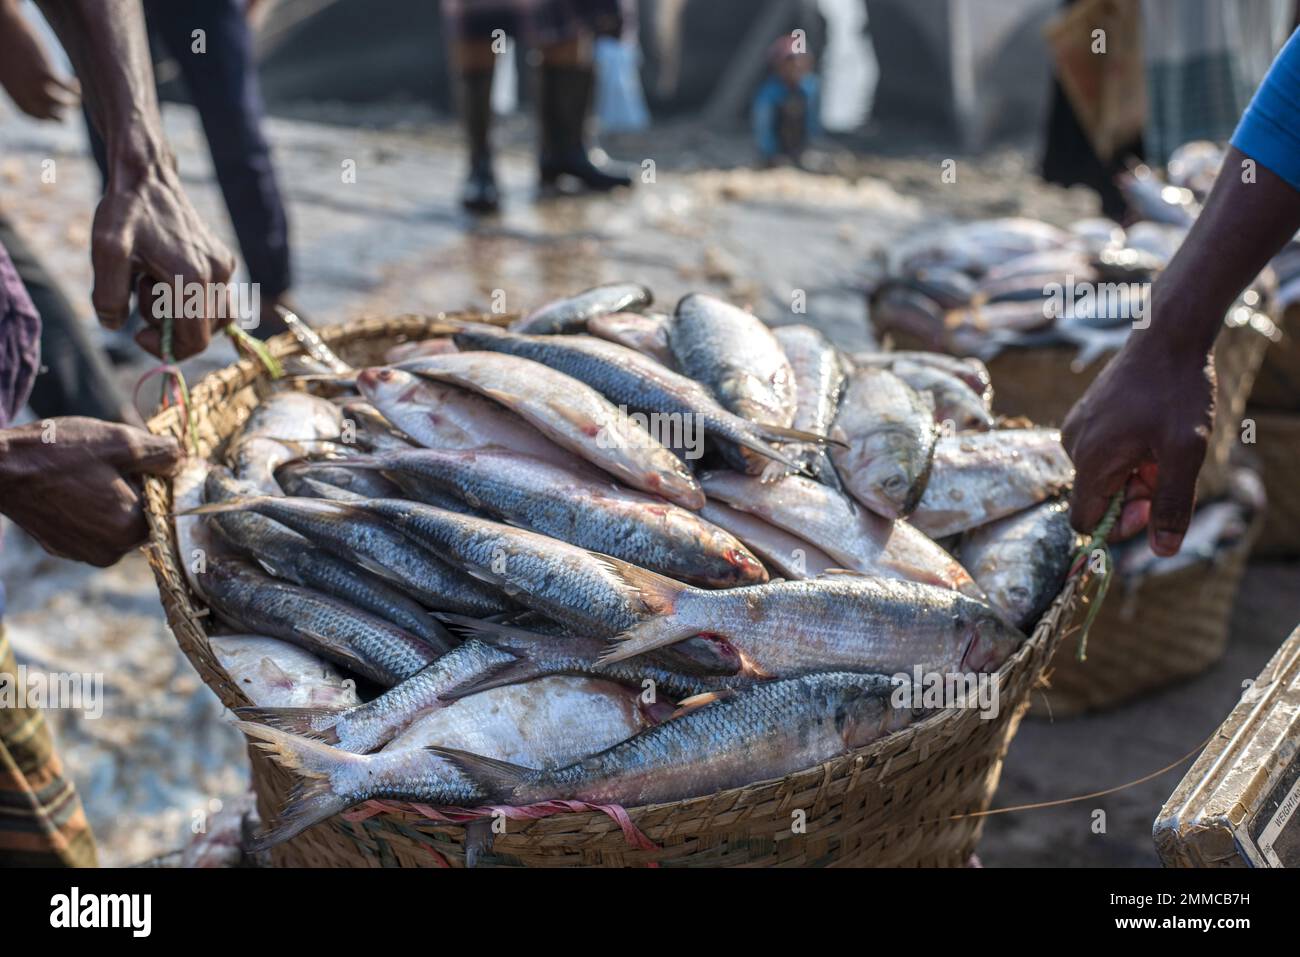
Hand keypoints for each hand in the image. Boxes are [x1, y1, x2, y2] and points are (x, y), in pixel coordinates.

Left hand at [0, 1, 79, 119]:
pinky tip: (76, 82)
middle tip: (72, 107)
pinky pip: (64, 88)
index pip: (31, 114)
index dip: (46, 118)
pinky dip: (73, 88)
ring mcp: (33, 83)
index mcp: (13, 92)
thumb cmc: (4, 43)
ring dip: (72, 102)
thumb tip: (29, 87)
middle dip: (61, 115)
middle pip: (47, 114)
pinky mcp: (43, 72)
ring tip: (77, 95)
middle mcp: (22, 92)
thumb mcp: (8, 67)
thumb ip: (17, 80)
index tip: (57, 114)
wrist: (2, 25)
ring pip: (59, 103)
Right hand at [0, 417, 180, 565]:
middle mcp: (111, 552)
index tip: (144, 459)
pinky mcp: (63, 548)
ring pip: (118, 521)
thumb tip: (188, 461)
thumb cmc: (58, 452)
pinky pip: (93, 527)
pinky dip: (91, 507)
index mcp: (130, 530)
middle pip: (143, 516)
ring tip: (87, 473)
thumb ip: (164, 454)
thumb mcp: (122, 442)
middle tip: (111, 463)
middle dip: (136, 488)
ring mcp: (84, 553)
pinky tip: (72, 486)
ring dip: (113, 497)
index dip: (161, 479)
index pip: (167, 507)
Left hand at [91, 147, 236, 359]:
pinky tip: (164, 273)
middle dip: (170, 327)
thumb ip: (108, 297)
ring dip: (182, 314)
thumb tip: (117, 326)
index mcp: (193, 279)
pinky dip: (190, 298)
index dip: (167, 349)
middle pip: (206, 332)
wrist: (148, 176)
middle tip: (140, 293)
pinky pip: (215, 298)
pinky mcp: (224, 260)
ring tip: (154, 283)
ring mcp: (225, 268)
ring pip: (214, 318)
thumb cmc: (125, 213)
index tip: (138, 334)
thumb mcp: (105, 252)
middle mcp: (218, 276)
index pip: (196, 340)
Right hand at [1062, 333, 1214, 555]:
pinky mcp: (1085, 416)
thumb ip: (1172, 505)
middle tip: (1168, 465)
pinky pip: (1103, 453)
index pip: (1085, 522)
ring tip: (1162, 443)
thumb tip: (1162, 551)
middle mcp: (1073, 447)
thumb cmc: (1177, 392)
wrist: (1168, 336)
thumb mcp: (1186, 453)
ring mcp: (1076, 429)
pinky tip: (1152, 429)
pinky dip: (1130, 453)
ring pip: (1104, 475)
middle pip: (1099, 498)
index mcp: (1090, 461)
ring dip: (1136, 472)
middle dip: (1136, 492)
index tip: (1153, 503)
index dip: (1121, 526)